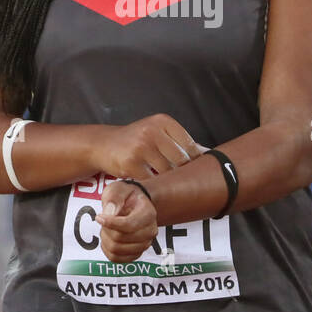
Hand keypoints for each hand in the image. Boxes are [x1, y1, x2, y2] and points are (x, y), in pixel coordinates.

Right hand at [93, 113, 207, 178]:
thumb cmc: (137, 141)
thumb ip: (180, 142)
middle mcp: (152, 131)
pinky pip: (152, 181)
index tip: (198, 173)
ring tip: (172, 188)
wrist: (103, 144)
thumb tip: (209, 154)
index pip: (190, 145)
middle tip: (187, 184)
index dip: (196, 162)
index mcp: (163, 121)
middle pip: (181, 160)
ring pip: (168, 172)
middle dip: (185, 174)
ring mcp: (140, 147)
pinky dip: (156, 187)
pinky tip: (157, 189)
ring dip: (171, 182)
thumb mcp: (157, 133)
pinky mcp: (130, 163)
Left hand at [96, 179, 158, 262]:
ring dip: (106, 239)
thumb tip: (110, 213)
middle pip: (120, 238)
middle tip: (104, 220)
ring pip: (117, 250)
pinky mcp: (136, 253)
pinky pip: (116, 259)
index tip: (98, 217)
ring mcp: (145, 244)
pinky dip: (107, 250)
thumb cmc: (126, 196)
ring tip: (107, 228)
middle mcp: (150, 231)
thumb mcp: (118, 189)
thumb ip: (114, 198)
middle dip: (106, 229)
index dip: (110, 223)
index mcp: (148, 214)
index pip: (128, 225)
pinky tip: (108, 238)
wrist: (135, 204)